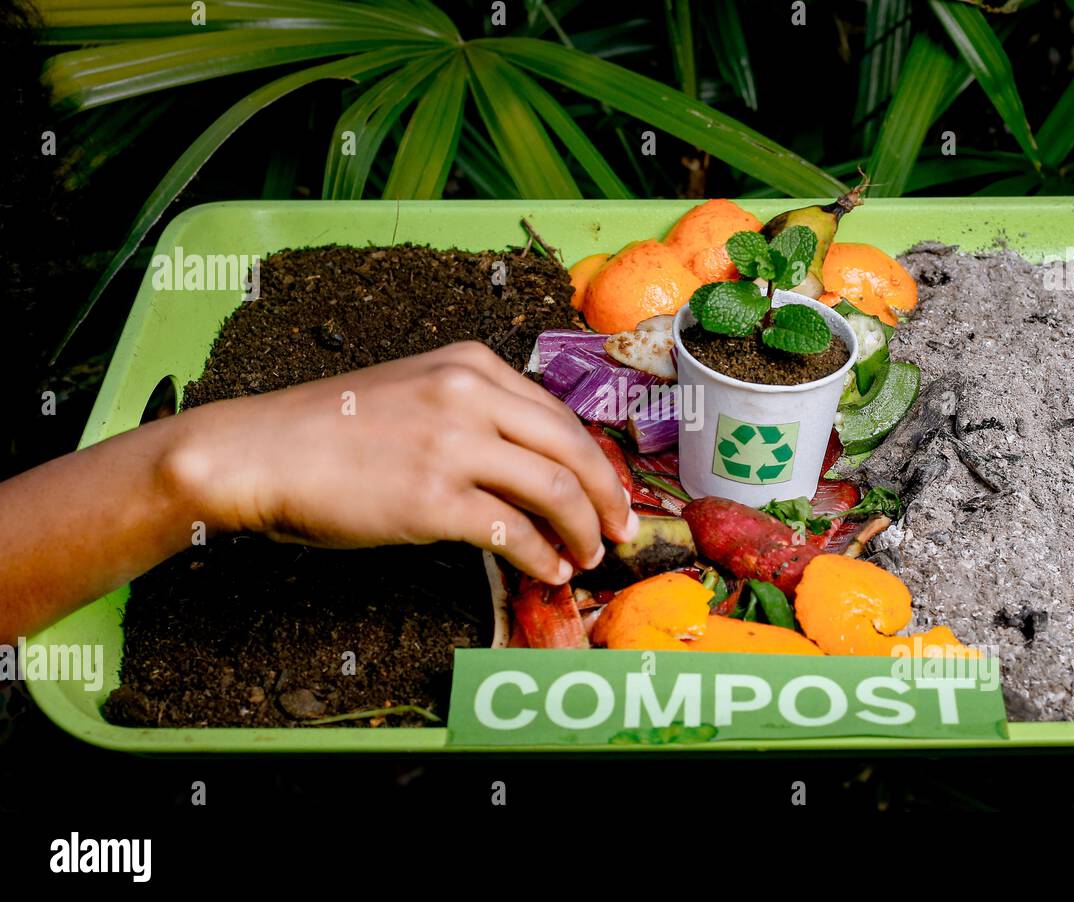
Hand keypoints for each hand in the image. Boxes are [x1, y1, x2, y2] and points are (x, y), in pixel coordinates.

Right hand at [164, 342, 638, 583]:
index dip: (595, 460)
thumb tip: (530, 462)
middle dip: (608, 496)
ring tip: (587, 556)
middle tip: (621, 529)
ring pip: (554, 491)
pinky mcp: (433, 498)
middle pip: (573, 449)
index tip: (609, 489)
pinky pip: (512, 532)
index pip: (559, 415)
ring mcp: (453, 446)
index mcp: (470, 365)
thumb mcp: (413, 391)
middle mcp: (470, 396)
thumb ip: (474, 412)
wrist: (260, 451)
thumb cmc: (330, 429)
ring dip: (582, 531)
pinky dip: (541, 556)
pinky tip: (547, 570)